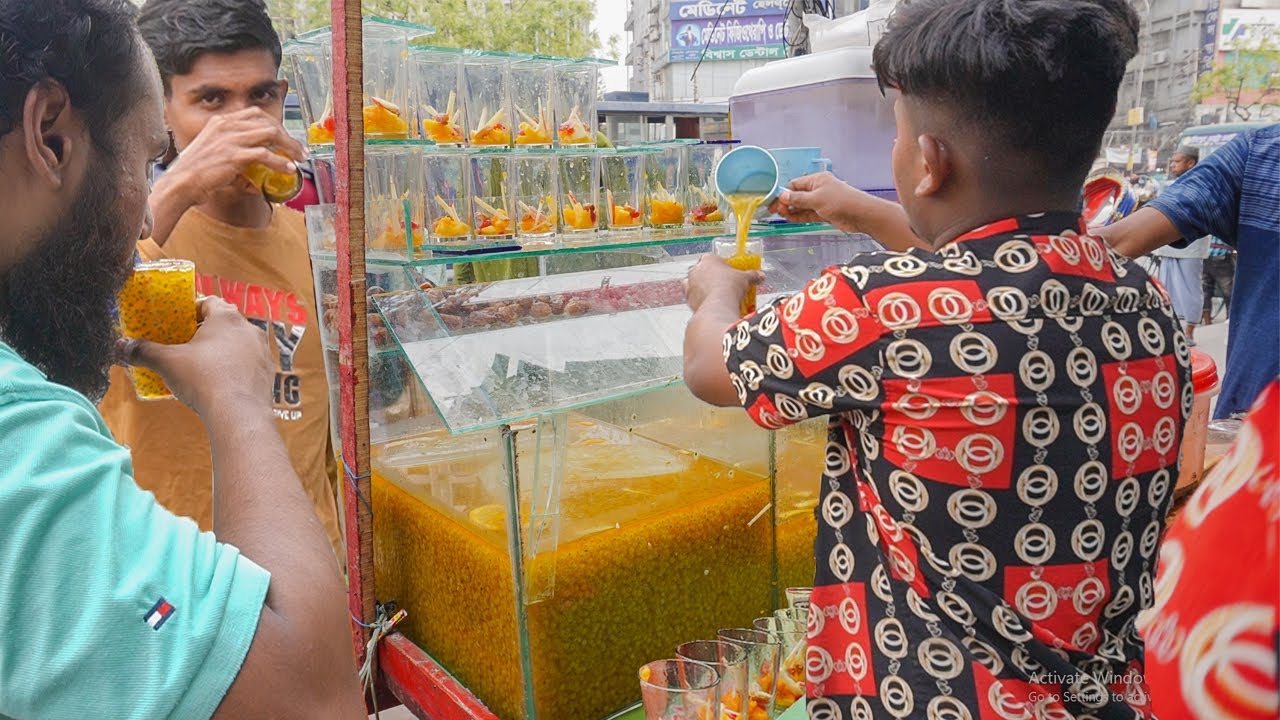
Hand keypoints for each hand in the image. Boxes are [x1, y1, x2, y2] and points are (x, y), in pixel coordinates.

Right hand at [121, 297, 273, 418]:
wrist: (238, 413)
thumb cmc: (203, 379)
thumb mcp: (167, 363)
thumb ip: (144, 351)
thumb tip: (121, 347)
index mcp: (227, 318)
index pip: (209, 301)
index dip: (192, 309)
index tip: (178, 321)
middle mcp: (249, 329)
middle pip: (225, 322)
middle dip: (206, 332)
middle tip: (186, 344)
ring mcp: (262, 351)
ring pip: (239, 343)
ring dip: (222, 350)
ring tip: (202, 365)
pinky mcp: (268, 372)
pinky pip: (249, 364)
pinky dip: (235, 368)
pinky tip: (220, 382)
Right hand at [158, 107, 305, 206]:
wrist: (182, 182)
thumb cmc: (197, 171)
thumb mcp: (215, 150)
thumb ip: (234, 147)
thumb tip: (257, 158)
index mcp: (221, 121)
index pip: (256, 114)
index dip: (276, 125)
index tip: (286, 138)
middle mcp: (226, 125)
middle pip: (267, 121)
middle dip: (287, 135)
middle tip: (298, 149)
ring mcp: (230, 139)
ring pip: (270, 134)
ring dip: (289, 146)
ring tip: (299, 158)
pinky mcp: (233, 155)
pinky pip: (265, 155)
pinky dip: (280, 162)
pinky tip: (288, 168)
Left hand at [685, 254, 762, 312]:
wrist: (718, 307)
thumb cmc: (730, 287)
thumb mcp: (745, 279)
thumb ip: (752, 276)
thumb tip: (761, 276)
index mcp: (708, 259)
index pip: (712, 258)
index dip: (720, 265)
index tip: (727, 271)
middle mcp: (695, 269)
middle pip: (701, 269)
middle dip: (708, 275)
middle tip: (720, 283)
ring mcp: (689, 284)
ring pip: (692, 283)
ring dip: (699, 287)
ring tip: (711, 294)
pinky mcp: (687, 298)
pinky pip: (691, 297)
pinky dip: (698, 300)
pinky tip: (707, 304)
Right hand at [767, 171, 865, 228]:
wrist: (860, 215)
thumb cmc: (841, 201)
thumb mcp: (816, 199)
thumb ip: (798, 199)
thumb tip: (782, 196)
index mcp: (816, 180)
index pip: (795, 184)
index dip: (783, 192)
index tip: (773, 201)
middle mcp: (818, 189)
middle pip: (797, 195)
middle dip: (786, 202)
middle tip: (774, 210)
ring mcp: (821, 202)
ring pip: (802, 206)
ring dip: (792, 211)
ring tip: (781, 216)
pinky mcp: (824, 213)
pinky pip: (808, 214)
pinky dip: (799, 216)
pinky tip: (790, 219)